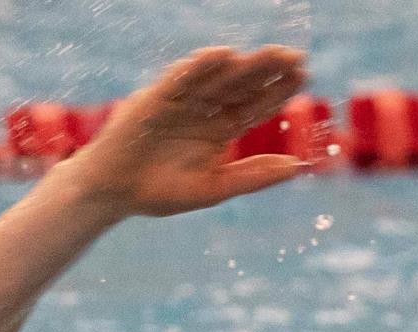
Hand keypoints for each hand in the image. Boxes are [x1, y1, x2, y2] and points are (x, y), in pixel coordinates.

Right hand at [65, 45, 309, 217]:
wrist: (112, 192)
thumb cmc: (159, 192)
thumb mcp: (212, 188)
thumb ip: (251, 176)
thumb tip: (296, 167)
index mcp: (221, 129)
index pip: (257, 104)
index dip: (280, 90)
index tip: (305, 75)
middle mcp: (205, 109)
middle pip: (243, 85)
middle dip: (268, 70)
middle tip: (296, 56)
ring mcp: (182, 100)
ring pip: (217, 78)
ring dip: (243, 64)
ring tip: (272, 53)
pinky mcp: (156, 98)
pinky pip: (180, 79)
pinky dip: (198, 68)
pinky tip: (221, 56)